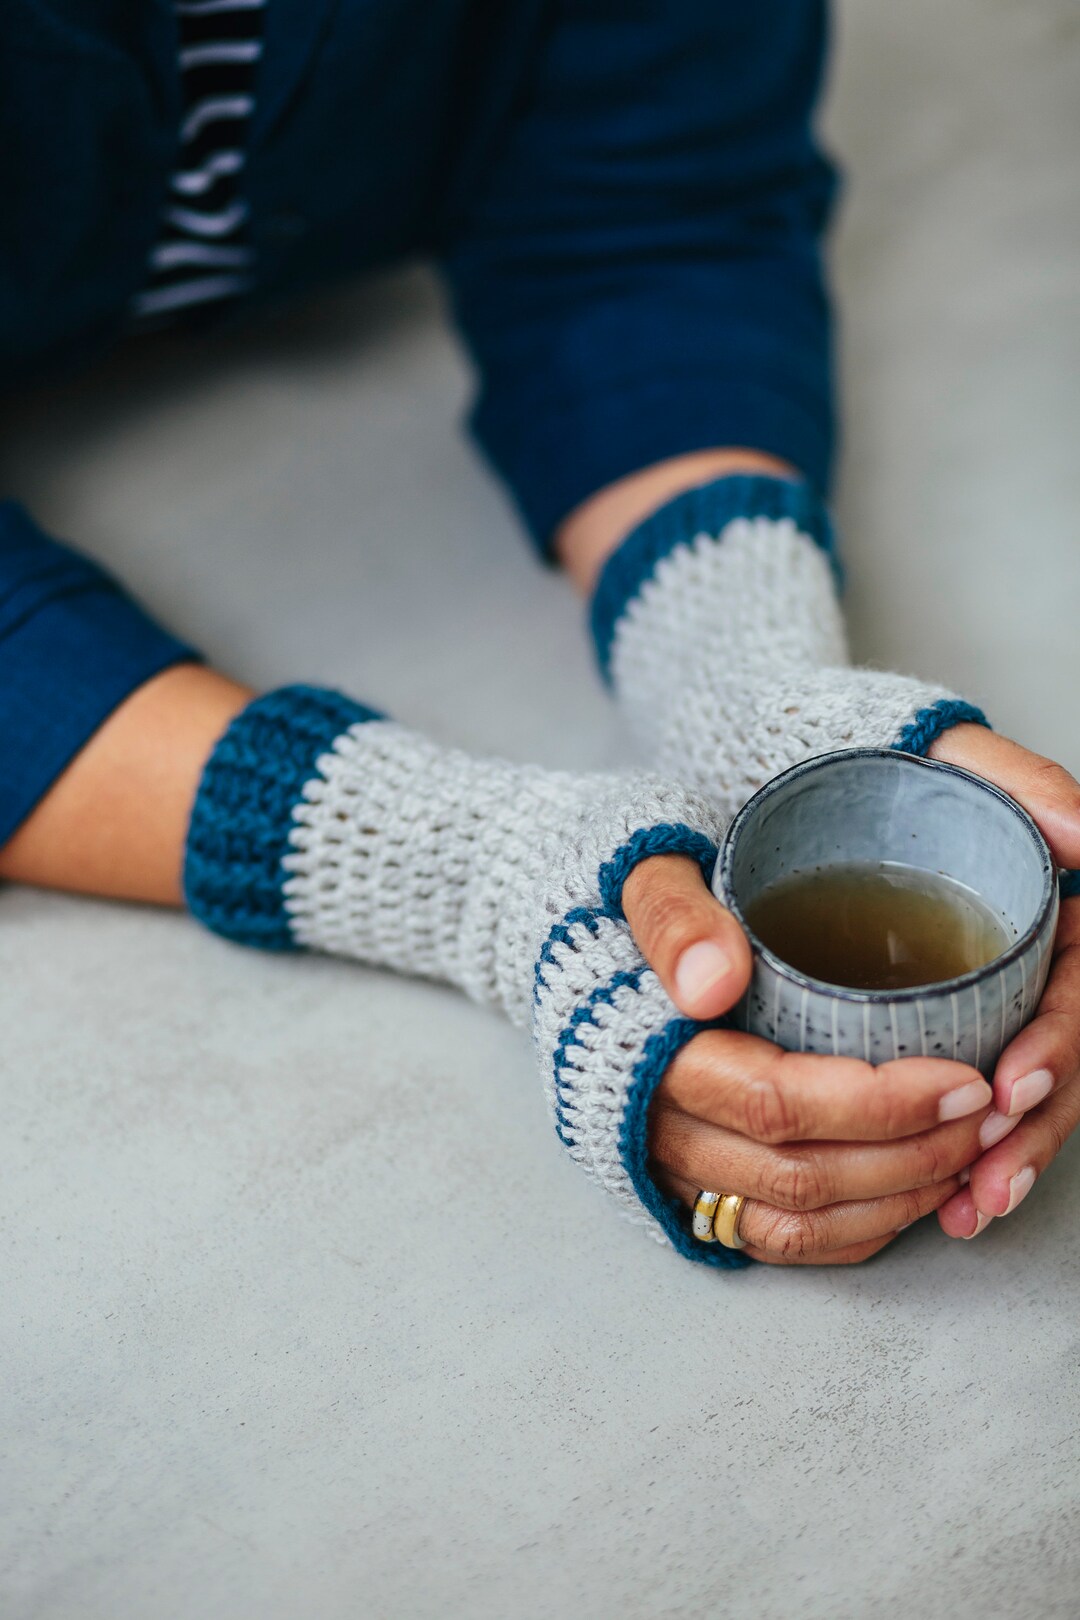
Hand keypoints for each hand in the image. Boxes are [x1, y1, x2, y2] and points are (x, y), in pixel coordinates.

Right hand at [622, 855, 992, 1264]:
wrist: (579, 945)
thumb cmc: (628, 904)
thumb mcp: (646, 874)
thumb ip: (673, 914)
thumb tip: (712, 980)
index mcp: (650, 1052)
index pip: (776, 1104)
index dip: (879, 1105)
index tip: (962, 1078)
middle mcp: (658, 1127)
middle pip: (800, 1176)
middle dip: (912, 1155)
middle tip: (989, 1114)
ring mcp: (674, 1168)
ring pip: (796, 1222)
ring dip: (896, 1201)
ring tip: (970, 1153)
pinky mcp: (689, 1190)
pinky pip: (779, 1242)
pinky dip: (858, 1231)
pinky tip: (913, 1192)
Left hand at [926, 727, 1079, 1238]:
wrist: (793, 758)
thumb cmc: (875, 747)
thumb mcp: (948, 746)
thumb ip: (1019, 779)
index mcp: (1044, 895)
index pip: (1077, 984)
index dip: (1059, 1043)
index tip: (1007, 1085)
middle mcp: (1024, 949)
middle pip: (1057, 1054)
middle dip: (1029, 1129)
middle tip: (984, 1181)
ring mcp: (987, 987)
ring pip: (1019, 1090)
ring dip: (1003, 1156)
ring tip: (967, 1209)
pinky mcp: (944, 1017)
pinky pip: (969, 1095)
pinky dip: (960, 1150)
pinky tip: (947, 1199)